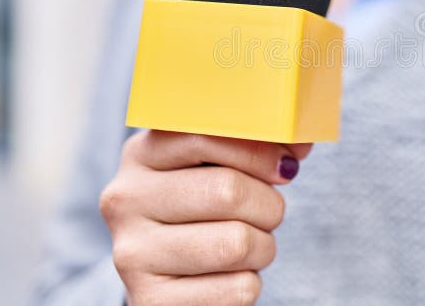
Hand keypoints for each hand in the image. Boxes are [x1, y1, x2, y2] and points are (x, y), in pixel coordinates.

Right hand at [99, 130, 310, 305]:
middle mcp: (125, 200)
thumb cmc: (205, 210)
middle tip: (265, 213)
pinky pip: (237, 289)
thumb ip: (253, 144)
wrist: (174, 279)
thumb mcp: (216, 165)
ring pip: (237, 243)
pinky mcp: (151, 301)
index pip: (206, 136)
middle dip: (267, 205)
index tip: (288, 165)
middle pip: (228, 191)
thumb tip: (300, 140)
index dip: (260, 151)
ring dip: (262, 246)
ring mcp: (132, 253)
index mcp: (141, 154)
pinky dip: (249, 282)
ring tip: (247, 244)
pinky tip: (227, 276)